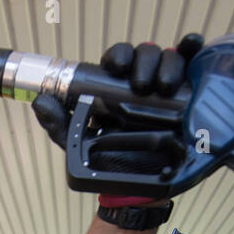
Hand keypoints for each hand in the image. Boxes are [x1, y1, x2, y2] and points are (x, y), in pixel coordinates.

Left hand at [35, 34, 202, 206]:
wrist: (140, 188)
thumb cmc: (110, 161)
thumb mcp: (79, 143)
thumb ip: (59, 123)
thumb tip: (40, 100)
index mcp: (116, 87)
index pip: (118, 58)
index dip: (118, 56)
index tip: (116, 68)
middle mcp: (142, 81)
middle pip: (145, 53)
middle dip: (143, 62)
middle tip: (141, 85)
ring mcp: (166, 86)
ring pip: (168, 57)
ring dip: (167, 65)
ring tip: (163, 88)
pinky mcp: (189, 93)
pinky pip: (192, 64)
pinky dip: (193, 49)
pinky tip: (192, 45)